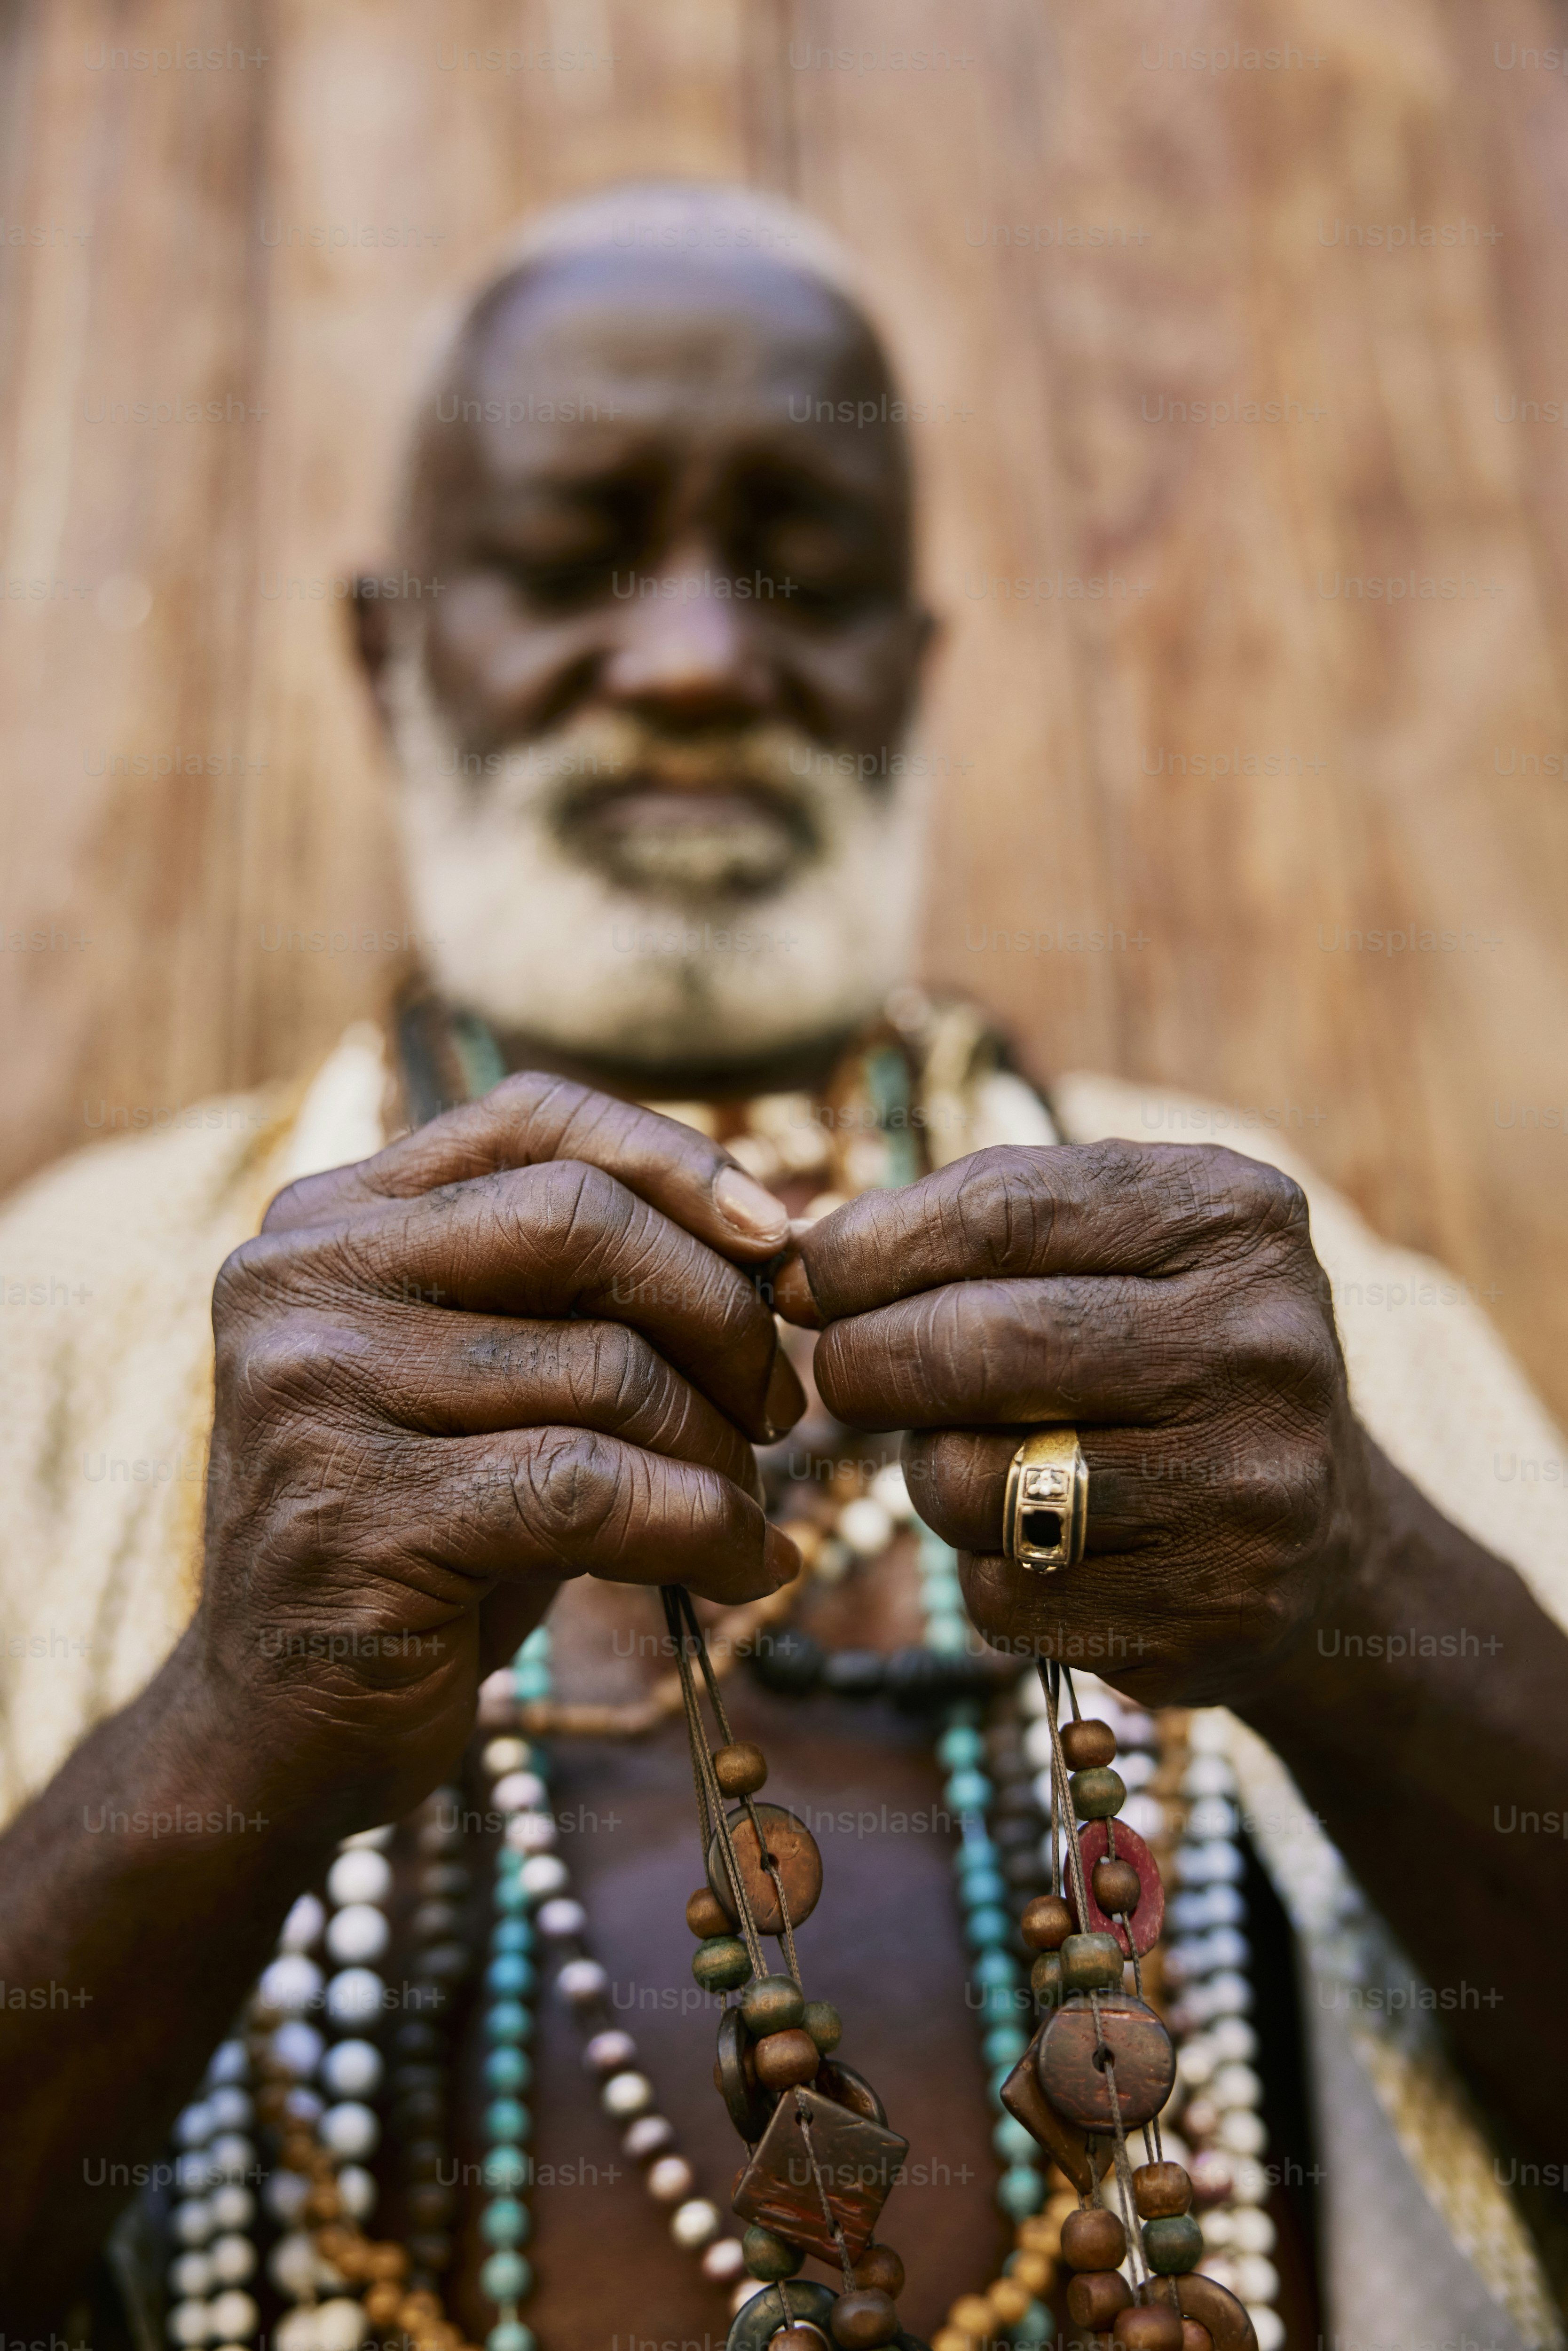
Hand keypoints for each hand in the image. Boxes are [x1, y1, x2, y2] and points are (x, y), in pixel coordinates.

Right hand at [197, 1075, 803, 1825]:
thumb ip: (589, 1293)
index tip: (782, 1241)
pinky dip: (704, 1531)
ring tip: (747, 1508)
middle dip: (721, 1311)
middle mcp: (301, 1281)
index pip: (532, 1118)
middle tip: (777, 1407)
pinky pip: (594, 1491)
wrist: (275, 1730)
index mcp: (330, 1220)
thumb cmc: (424, 1539)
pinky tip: (746, 1569)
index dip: (680, 1164)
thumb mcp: (493, 1384)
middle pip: (580, 1221)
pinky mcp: (359, 1519)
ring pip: (606, 1367)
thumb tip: (790, 1226)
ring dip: (719, 1449)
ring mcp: (318, 1395)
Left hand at [776, 1141, 1374, 1705]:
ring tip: (973, 1457)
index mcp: (1233, 1218)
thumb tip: (800, 1254)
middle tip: (840, 1373)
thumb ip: (979, 1221)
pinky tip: (1040, 1546)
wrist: (1330, 1537)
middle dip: (865, 1361)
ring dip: (929, 1474)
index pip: (1001, 1209)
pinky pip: (1006, 1597)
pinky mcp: (1214, 1613)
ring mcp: (1248, 1490)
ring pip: (974, 1484)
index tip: (804, 1276)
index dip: (869, 1247)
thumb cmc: (1172, 1356)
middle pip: (979, 1345)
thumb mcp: (1122, 1244)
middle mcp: (1259, 1346)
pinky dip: (986, 1572)